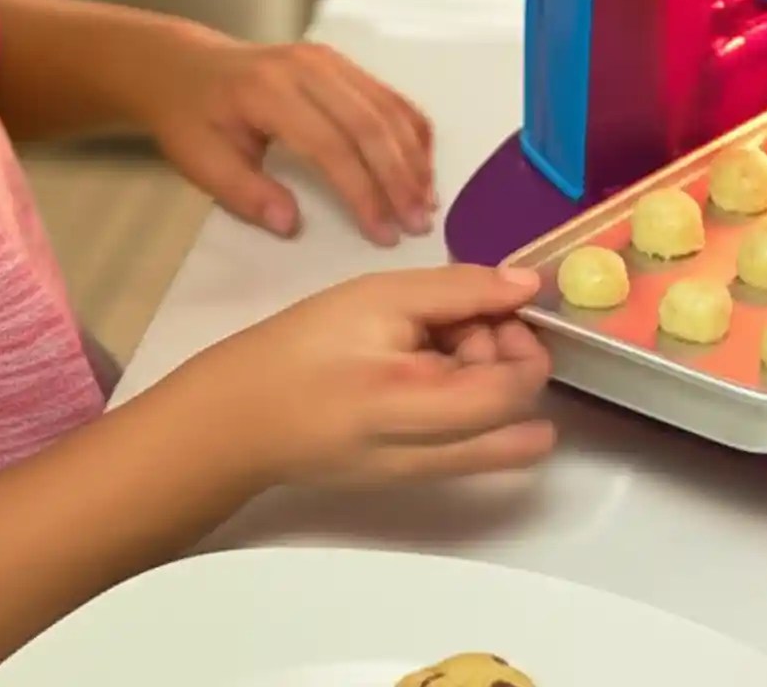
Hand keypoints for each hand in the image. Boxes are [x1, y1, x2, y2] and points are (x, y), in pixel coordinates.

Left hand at [146, 38, 433, 244]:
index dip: (362, 193)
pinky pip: (390, 98)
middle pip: (370, 125)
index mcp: (268, 91)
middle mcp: (307, 68)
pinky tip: (421, 169)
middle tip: (418, 223)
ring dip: (414, 160)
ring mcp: (329, 62)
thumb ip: (246, 194)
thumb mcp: (201, 162)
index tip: (383, 234)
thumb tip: (291, 225)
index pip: (330, 145)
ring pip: (388, 110)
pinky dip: (412, 134)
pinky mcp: (343, 65)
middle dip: (400, 179)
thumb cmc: (193, 119)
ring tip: (427, 204)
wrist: (186, 68)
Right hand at [184, 265, 553, 488]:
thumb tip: (529, 286)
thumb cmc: (300, 349)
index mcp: (422, 407)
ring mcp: (428, 476)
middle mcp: (437, 457)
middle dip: (503, 358)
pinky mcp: (415, 480)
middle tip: (450, 325)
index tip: (487, 309)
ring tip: (433, 349)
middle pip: (517, 409)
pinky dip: (464, 402)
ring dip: (485, 381)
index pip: (519, 386)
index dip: (522, 341)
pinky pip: (470, 443)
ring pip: (500, 430)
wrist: (237, 421)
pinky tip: (421, 373)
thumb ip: (461, 289)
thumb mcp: (378, 297)